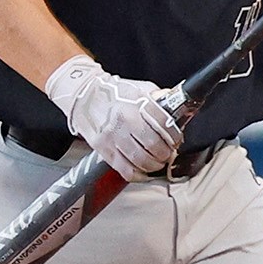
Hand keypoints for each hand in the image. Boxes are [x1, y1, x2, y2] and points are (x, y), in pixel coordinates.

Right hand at [44, 55, 181, 179]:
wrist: (86, 95)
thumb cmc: (115, 93)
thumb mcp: (140, 88)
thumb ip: (159, 99)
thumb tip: (176, 110)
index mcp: (137, 104)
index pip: (164, 124)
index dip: (175, 136)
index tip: (176, 140)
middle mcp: (125, 121)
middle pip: (154, 146)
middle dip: (165, 153)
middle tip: (168, 153)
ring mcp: (113, 136)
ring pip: (140, 161)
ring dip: (154, 165)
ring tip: (157, 162)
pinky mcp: (103, 148)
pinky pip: (125, 169)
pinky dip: (138, 175)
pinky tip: (143, 171)